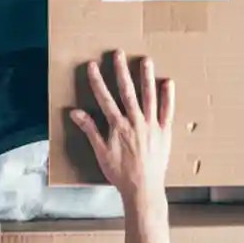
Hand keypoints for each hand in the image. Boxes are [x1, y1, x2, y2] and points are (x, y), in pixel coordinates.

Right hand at [70, 50, 174, 202]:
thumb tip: (75, 113)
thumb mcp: (101, 152)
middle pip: (127, 92)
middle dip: (121, 72)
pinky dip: (168, 97)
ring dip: (146, 78)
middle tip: (118, 54)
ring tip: (145, 60)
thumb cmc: (120, 173)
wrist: (143, 189)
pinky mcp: (165, 132)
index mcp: (118, 127)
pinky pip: (168, 111)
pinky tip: (168, 82)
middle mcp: (135, 122)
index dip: (97, 81)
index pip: (105, 99)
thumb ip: (90, 130)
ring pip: (149, 97)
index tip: (92, 66)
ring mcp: (152, 126)